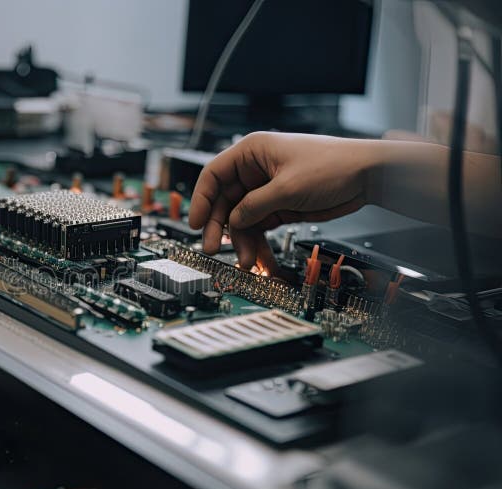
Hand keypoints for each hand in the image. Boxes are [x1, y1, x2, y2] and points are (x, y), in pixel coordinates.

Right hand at [189, 132, 373, 270]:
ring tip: (247, 260)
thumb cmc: (332, 166)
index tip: (195, 223)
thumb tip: (233, 222)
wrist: (368, 177)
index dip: (201, 200)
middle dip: (220, 227)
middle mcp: (254, 170)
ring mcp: (266, 190)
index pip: (213, 175)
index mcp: (251, 152)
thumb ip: (255, 206)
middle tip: (214, 249)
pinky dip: (256, 243)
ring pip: (241, 219)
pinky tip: (257, 257)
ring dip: (241, 240)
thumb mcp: (286, 188)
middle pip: (225, 202)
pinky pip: (258, 227)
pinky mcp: (279, 207)